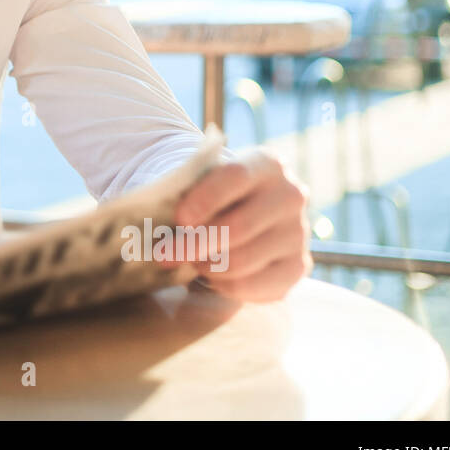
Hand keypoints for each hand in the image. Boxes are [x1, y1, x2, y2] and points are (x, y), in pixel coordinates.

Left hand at [167, 151, 311, 301]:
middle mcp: (291, 195)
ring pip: (243, 260)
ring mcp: (298, 233)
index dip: (204, 199)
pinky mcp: (298, 266)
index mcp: (266, 164)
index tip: (178, 219)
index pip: (235, 177)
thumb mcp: (204, 181)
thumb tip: (150, 224)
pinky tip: (211, 276)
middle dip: (193, 245)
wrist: (247, 211)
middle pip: (238, 226)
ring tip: (189, 261)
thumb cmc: (216, 194)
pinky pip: (254, 285)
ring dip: (206, 266)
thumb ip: (186, 193)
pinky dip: (224, 285)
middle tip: (163, 256)